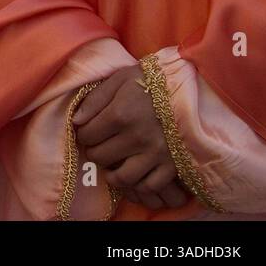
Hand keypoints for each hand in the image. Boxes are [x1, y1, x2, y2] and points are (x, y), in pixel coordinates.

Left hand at [73, 66, 187, 209]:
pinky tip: (133, 174)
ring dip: (112, 174)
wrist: (189, 86)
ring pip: (123, 178)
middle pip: (100, 157)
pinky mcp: (173, 165)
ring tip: (112, 164)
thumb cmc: (150, 80)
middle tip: (99, 145)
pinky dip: (138, 185)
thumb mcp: (119, 80)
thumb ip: (94, 100)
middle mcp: (137, 137)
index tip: (87, 130)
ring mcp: (156, 154)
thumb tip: (76, 122)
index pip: (87, 135)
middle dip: (94, 151)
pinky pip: (150, 186)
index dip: (83, 133)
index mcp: (120, 115)